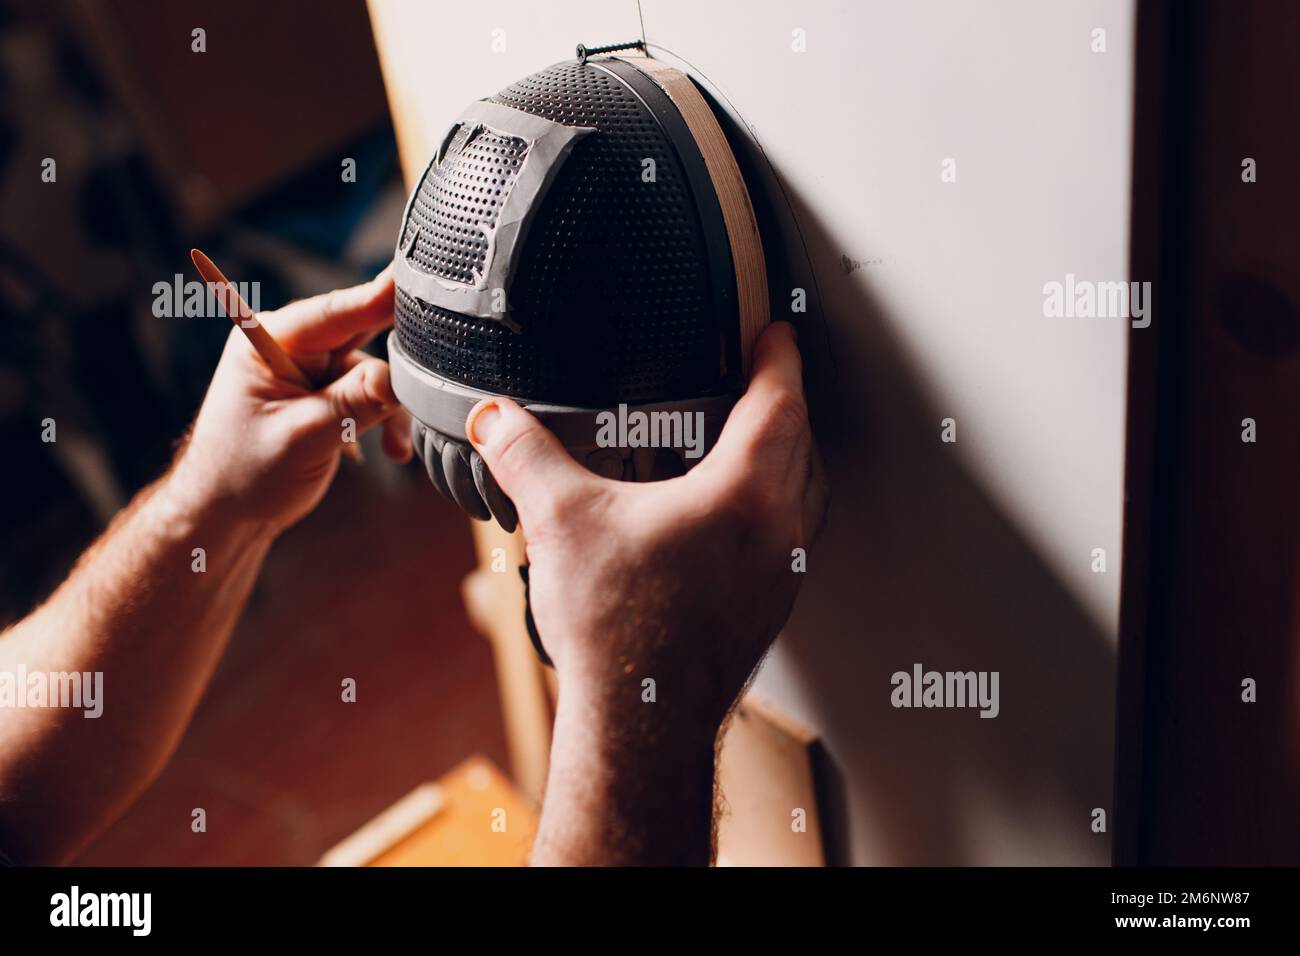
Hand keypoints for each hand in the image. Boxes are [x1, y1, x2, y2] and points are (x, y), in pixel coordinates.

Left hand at [173, 268, 412, 534]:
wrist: (228, 514)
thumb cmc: (244, 474)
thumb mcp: (304, 437)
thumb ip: (355, 403)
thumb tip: (398, 379)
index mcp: (270, 340)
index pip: (335, 311)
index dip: (379, 297)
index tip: (415, 280)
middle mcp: (292, 344)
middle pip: (361, 330)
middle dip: (394, 358)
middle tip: (435, 365)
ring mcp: (311, 368)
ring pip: (373, 368)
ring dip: (389, 406)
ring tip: (394, 447)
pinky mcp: (327, 392)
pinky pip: (372, 392)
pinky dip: (386, 419)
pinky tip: (392, 450)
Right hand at [466, 321, 826, 735]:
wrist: (639, 724)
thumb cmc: (618, 634)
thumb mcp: (561, 522)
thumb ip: (525, 455)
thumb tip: (496, 418)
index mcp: (744, 496)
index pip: (780, 403)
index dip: (778, 357)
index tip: (774, 332)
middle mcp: (777, 532)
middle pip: (803, 444)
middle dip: (786, 402)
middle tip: (764, 377)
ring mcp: (780, 575)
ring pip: (805, 494)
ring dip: (788, 457)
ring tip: (754, 442)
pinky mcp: (767, 607)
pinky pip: (790, 536)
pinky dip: (774, 506)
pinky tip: (728, 518)